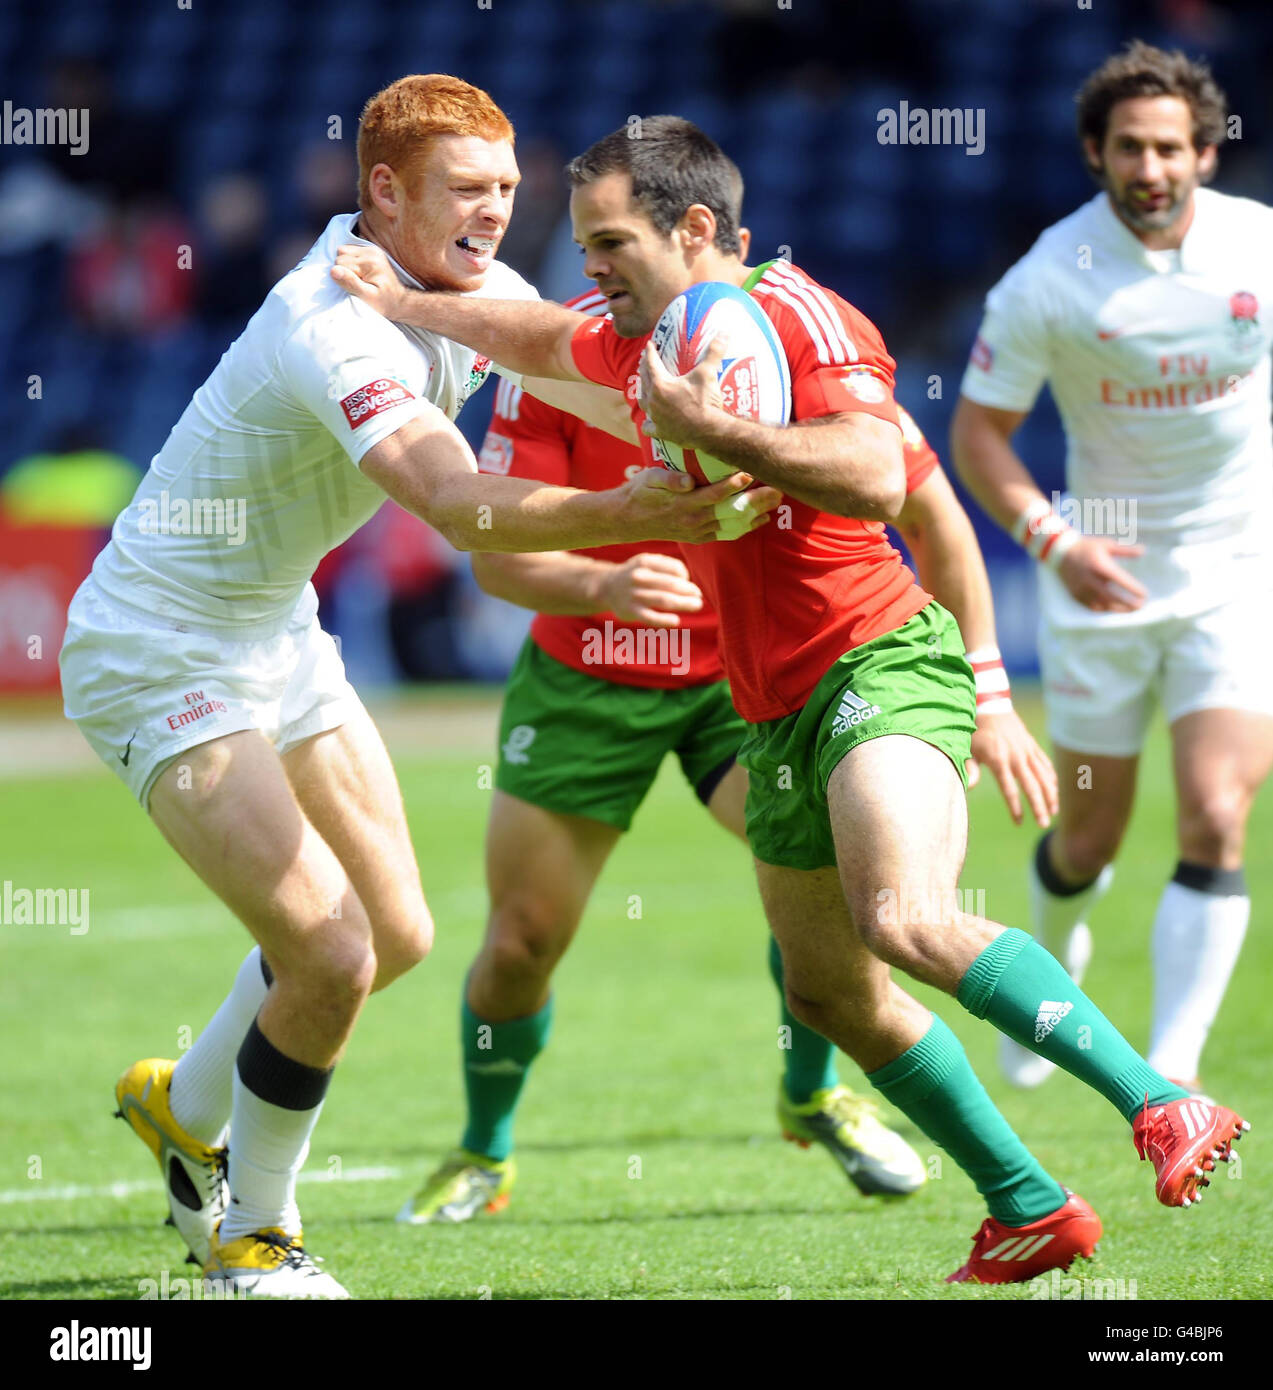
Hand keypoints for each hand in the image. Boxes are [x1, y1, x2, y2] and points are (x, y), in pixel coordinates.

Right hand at [331, 244, 409, 319]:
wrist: (399, 301)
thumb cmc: (383, 302)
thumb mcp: (367, 298)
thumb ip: (350, 283)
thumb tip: (333, 271)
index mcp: (370, 262)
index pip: (340, 264)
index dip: (344, 278)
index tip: (356, 288)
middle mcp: (371, 252)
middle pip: (340, 255)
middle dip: (345, 271)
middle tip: (359, 284)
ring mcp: (371, 249)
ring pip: (343, 251)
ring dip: (346, 265)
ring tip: (359, 278)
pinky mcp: (371, 250)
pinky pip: (349, 250)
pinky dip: (350, 261)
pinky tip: (360, 272)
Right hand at [598, 553, 703, 626]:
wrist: (606, 587)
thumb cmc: (635, 574)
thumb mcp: (646, 561)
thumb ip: (666, 565)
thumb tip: (687, 579)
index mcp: (645, 562)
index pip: (674, 568)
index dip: (685, 575)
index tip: (687, 582)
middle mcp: (639, 577)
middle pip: (671, 584)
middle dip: (689, 591)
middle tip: (699, 596)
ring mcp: (634, 595)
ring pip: (664, 600)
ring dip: (684, 603)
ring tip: (697, 605)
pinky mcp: (630, 611)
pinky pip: (650, 617)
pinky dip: (664, 620)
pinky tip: (677, 621)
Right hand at [619, 467, 778, 543]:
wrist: (627, 520)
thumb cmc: (639, 493)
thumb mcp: (649, 479)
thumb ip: (669, 479)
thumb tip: (688, 481)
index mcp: (683, 504)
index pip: (714, 494)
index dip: (733, 485)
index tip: (750, 473)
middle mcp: (693, 520)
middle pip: (731, 511)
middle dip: (755, 501)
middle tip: (776, 490)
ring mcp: (697, 531)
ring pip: (733, 524)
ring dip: (756, 514)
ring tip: (775, 503)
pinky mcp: (698, 537)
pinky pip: (726, 534)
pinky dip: (744, 528)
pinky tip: (759, 520)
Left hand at [637, 338, 724, 448]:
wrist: (708, 430)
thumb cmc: (705, 401)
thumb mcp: (708, 373)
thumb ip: (714, 352)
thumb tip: (724, 333)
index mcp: (661, 383)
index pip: (651, 363)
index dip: (650, 352)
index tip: (650, 344)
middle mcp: (654, 400)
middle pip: (644, 380)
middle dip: (644, 369)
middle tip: (645, 362)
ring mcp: (655, 417)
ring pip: (643, 402)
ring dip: (643, 393)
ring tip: (645, 388)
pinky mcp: (660, 432)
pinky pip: (648, 427)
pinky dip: (647, 423)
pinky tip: (647, 422)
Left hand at [967, 709, 1057, 826]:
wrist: (990, 707)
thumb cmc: (975, 732)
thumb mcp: (967, 749)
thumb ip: (969, 768)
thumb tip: (968, 787)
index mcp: (999, 760)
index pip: (1009, 789)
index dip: (1015, 807)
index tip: (1018, 822)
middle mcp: (1016, 757)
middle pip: (1032, 786)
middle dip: (1039, 806)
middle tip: (1043, 824)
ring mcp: (1027, 751)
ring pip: (1044, 776)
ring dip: (1050, 795)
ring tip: (1053, 813)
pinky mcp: (1033, 747)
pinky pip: (1046, 765)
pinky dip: (1052, 779)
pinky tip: (1054, 792)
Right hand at [1057, 536, 1145, 612]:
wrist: (1060, 554)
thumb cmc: (1087, 547)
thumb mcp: (1106, 545)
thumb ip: (1125, 550)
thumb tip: (1143, 551)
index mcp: (1099, 566)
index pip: (1120, 580)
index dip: (1133, 589)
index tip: (1144, 594)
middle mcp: (1090, 579)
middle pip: (1113, 597)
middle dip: (1128, 604)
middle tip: (1140, 606)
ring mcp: (1082, 589)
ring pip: (1103, 605)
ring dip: (1118, 609)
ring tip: (1130, 610)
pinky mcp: (1076, 595)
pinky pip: (1092, 607)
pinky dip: (1105, 609)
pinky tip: (1113, 608)